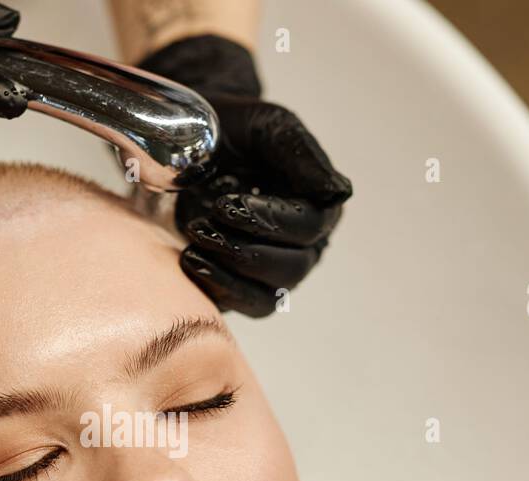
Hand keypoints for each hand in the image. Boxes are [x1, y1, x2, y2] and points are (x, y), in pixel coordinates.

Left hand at [138, 35, 351, 317]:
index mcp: (318, 205)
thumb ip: (302, 155)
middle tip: (204, 225)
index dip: (271, 221)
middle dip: (246, 251)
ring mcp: (272, 272)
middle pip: (291, 268)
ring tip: (194, 241)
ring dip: (229, 272)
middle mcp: (302, 245)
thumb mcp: (267, 127)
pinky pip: (240, 305)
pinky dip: (216, 287)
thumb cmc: (234, 131)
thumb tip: (340, 193)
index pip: (310, 227)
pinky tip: (188, 260)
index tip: (226, 204)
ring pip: (268, 296)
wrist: (188, 141)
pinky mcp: (240, 288)